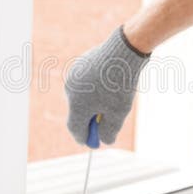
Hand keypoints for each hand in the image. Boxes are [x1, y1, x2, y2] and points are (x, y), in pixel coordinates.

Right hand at [64, 26, 149, 144]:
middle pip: (77, 112)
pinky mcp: (79, 66)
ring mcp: (73, 77)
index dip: (84, 138)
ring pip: (81, 97)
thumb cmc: (121, 84)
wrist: (123, 50)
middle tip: (106, 122)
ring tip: (112, 99)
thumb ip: (109, 130)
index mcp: (76, 105)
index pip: (75, 128)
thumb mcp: (119, 112)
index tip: (93, 143)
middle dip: (91, 119)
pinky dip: (94, 89)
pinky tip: (109, 84)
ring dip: (93, 103)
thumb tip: (103, 140)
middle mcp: (70, 91)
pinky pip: (85, 84)